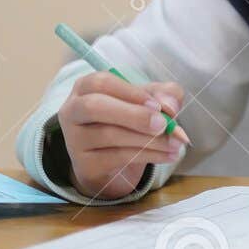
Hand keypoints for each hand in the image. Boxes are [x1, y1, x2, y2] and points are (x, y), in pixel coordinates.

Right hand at [58, 71, 190, 199]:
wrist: (114, 165)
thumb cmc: (129, 122)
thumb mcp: (148, 101)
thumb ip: (163, 95)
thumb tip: (169, 105)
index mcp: (86, 87)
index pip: (101, 83)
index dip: (130, 92)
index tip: (157, 105)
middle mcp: (73, 111)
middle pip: (95, 107)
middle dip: (133, 115)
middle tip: (163, 124)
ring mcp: (75, 140)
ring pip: (109, 135)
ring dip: (148, 139)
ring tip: (175, 142)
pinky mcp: (84, 165)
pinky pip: (117, 157)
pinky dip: (148, 155)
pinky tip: (168, 155)